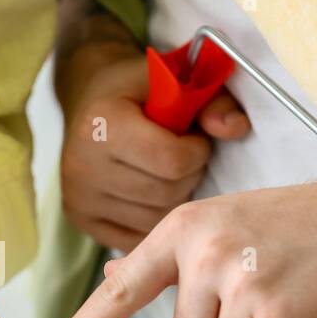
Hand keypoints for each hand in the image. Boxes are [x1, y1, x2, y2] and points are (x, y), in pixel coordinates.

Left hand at [44, 172, 316, 317]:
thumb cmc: (300, 224)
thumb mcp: (226, 221)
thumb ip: (173, 254)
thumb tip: (113, 273)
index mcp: (185, 228)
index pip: (124, 288)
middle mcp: (204, 253)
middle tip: (266, 281)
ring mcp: (240, 283)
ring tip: (288, 288)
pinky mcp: (277, 316)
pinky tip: (305, 313)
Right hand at [53, 0, 248, 251]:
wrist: (87, 102)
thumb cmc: (136, 90)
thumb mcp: (174, 80)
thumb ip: (212, 101)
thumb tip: (237, 128)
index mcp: (102, 124)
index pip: (172, 161)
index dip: (197, 151)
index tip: (194, 138)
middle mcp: (82, 165)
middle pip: (166, 194)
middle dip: (188, 176)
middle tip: (181, 156)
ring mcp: (79, 197)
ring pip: (154, 220)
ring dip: (174, 199)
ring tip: (164, 173)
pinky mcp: (80, 219)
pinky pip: (137, 237)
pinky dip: (154, 220)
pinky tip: (151, 193)